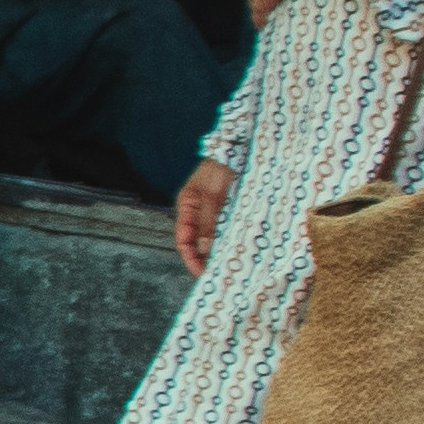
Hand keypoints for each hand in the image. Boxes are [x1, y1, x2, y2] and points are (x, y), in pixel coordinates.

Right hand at [172, 160, 234, 276]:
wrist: (239, 148)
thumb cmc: (220, 167)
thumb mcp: (212, 195)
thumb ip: (208, 220)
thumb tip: (204, 248)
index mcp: (186, 207)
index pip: (183, 240)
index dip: (191, 258)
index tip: (202, 273)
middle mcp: (198, 213)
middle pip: (197, 243)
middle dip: (205, 259)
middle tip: (219, 275)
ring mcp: (213, 212)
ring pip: (212, 238)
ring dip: (219, 251)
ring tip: (230, 266)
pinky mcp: (228, 210)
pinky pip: (226, 230)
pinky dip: (231, 240)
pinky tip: (239, 249)